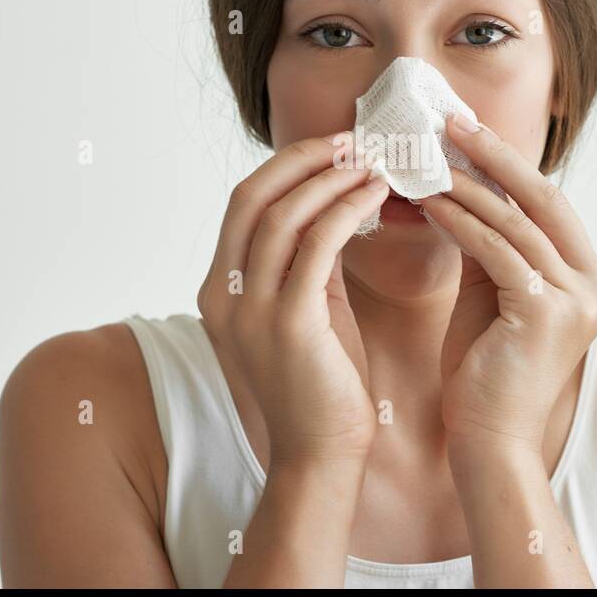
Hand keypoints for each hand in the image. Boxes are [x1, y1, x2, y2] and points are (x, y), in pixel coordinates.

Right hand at [196, 132, 389, 467]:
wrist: (320, 457)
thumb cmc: (321, 386)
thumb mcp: (304, 312)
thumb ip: (304, 264)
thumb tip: (334, 206)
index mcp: (220, 290)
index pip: (244, 204)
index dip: (287, 166)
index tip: (332, 147)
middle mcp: (224, 294)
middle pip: (253, 196)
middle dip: (304, 159)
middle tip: (353, 139)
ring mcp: (250, 309)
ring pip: (283, 213)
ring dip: (330, 177)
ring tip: (372, 161)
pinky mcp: (288, 323)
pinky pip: (317, 244)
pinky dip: (347, 208)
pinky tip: (376, 194)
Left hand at [418, 115, 596, 460]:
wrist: (489, 440)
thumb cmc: (486, 369)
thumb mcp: (493, 291)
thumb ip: (490, 241)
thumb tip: (460, 184)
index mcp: (592, 276)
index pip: (549, 203)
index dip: (508, 163)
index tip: (467, 131)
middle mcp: (596, 283)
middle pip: (543, 198)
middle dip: (494, 155)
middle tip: (450, 121)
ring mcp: (578, 298)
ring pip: (515, 220)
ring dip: (465, 185)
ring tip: (425, 160)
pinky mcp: (547, 312)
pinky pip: (496, 249)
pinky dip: (459, 221)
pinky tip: (427, 203)